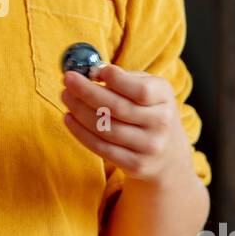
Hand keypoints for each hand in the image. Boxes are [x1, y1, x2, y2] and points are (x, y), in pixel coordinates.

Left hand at [60, 62, 190, 182]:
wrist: (168, 154)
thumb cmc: (150, 112)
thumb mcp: (149, 90)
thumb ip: (125, 78)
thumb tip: (92, 72)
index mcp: (165, 99)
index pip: (140, 90)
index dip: (116, 79)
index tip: (93, 71)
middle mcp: (161, 124)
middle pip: (117, 108)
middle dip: (87, 92)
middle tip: (68, 80)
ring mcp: (149, 146)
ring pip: (105, 128)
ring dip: (79, 110)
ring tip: (66, 96)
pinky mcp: (135, 164)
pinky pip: (101, 148)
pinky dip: (80, 132)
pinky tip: (69, 118)